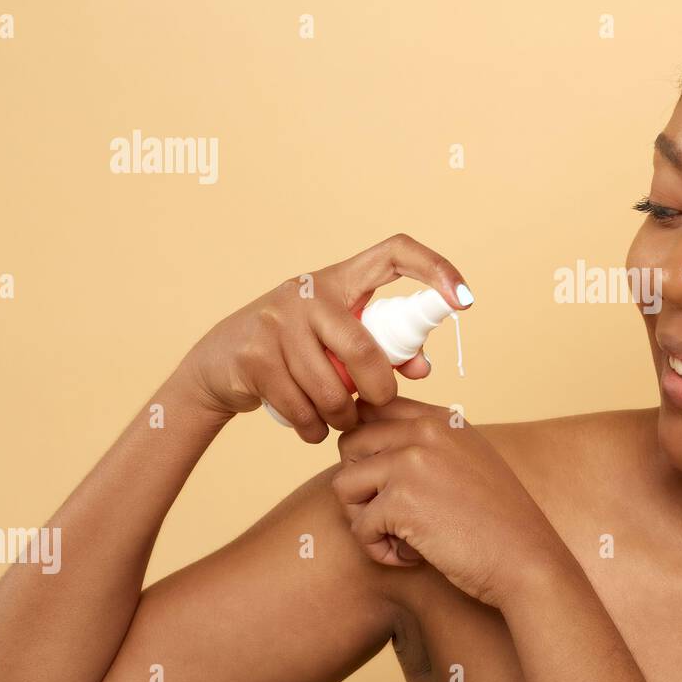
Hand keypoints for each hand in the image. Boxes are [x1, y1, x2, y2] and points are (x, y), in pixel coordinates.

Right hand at [178, 234, 472, 442]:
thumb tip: (423, 368)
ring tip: (340, 421)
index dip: (434, 268)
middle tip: (380, 404)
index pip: (395, 252)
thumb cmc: (296, 351)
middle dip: (379, 388)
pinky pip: (299, 405)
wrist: (218, 364)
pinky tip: (313, 428)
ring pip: (330, 386)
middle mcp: (309, 291)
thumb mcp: (338, 340)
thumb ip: (383, 351)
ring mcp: (277, 320)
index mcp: (340, 279)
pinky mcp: (253, 354)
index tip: (462, 300)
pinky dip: (313, 427)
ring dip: (342, 415)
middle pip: (363, 346)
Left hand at [332, 397, 571, 608]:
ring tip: (402, 539)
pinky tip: (412, 557)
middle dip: (360, 486)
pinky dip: (379, 551)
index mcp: (441, 419)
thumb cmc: (497, 524)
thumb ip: (425, 447)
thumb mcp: (467, 464)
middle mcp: (424, 430)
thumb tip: (362, 442)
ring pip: (344, 486)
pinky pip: (360, 527)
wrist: (526, 561)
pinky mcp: (401, 500)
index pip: (372, 408)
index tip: (383, 481)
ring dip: (365, 520)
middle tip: (390, 517)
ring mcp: (411, 462)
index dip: (365, 449)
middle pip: (349, 444)